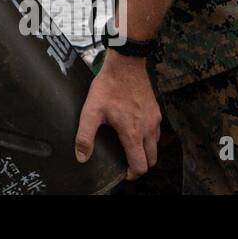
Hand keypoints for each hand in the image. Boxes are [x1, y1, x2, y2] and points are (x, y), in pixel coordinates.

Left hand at [74, 52, 161, 179]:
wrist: (126, 64)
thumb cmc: (108, 87)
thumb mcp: (91, 110)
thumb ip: (85, 136)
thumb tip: (81, 157)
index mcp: (133, 133)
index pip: (140, 165)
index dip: (132, 174)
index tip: (124, 173)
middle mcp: (148, 129)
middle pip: (152, 159)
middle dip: (141, 165)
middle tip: (128, 162)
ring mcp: (154, 120)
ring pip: (155, 145)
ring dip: (146, 151)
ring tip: (130, 147)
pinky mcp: (156, 110)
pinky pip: (156, 131)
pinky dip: (149, 137)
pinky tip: (135, 129)